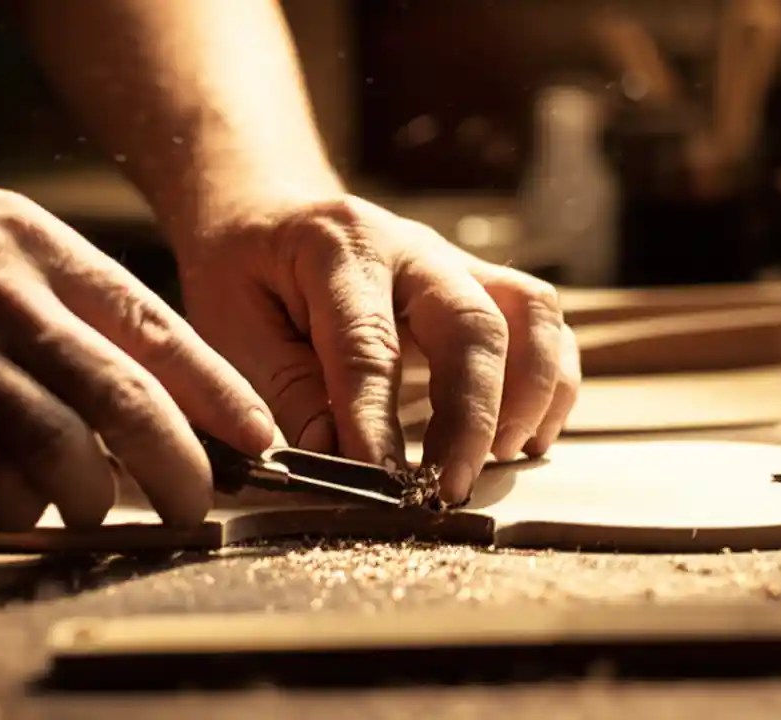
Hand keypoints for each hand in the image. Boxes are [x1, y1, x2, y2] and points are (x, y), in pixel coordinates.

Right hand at [0, 158, 277, 530]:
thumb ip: (60, 292)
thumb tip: (140, 372)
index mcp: (38, 245)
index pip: (158, 328)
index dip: (220, 391)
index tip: (256, 436)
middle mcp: (6, 296)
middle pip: (129, 399)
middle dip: (183, 466)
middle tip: (200, 503)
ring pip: (65, 450)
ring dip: (97, 497)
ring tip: (100, 508)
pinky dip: (20, 504)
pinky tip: (21, 501)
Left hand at [176, 195, 580, 504]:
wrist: (266, 212)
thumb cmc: (243, 270)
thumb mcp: (231, 322)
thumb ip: (284, 386)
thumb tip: (335, 455)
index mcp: (339, 247)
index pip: (369, 344)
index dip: (377, 421)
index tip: (381, 482)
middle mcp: (411, 246)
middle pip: (471, 323)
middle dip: (471, 416)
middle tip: (449, 488)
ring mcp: (455, 261)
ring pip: (529, 313)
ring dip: (527, 394)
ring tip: (501, 458)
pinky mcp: (480, 284)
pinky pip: (542, 321)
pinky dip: (550, 381)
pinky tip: (524, 436)